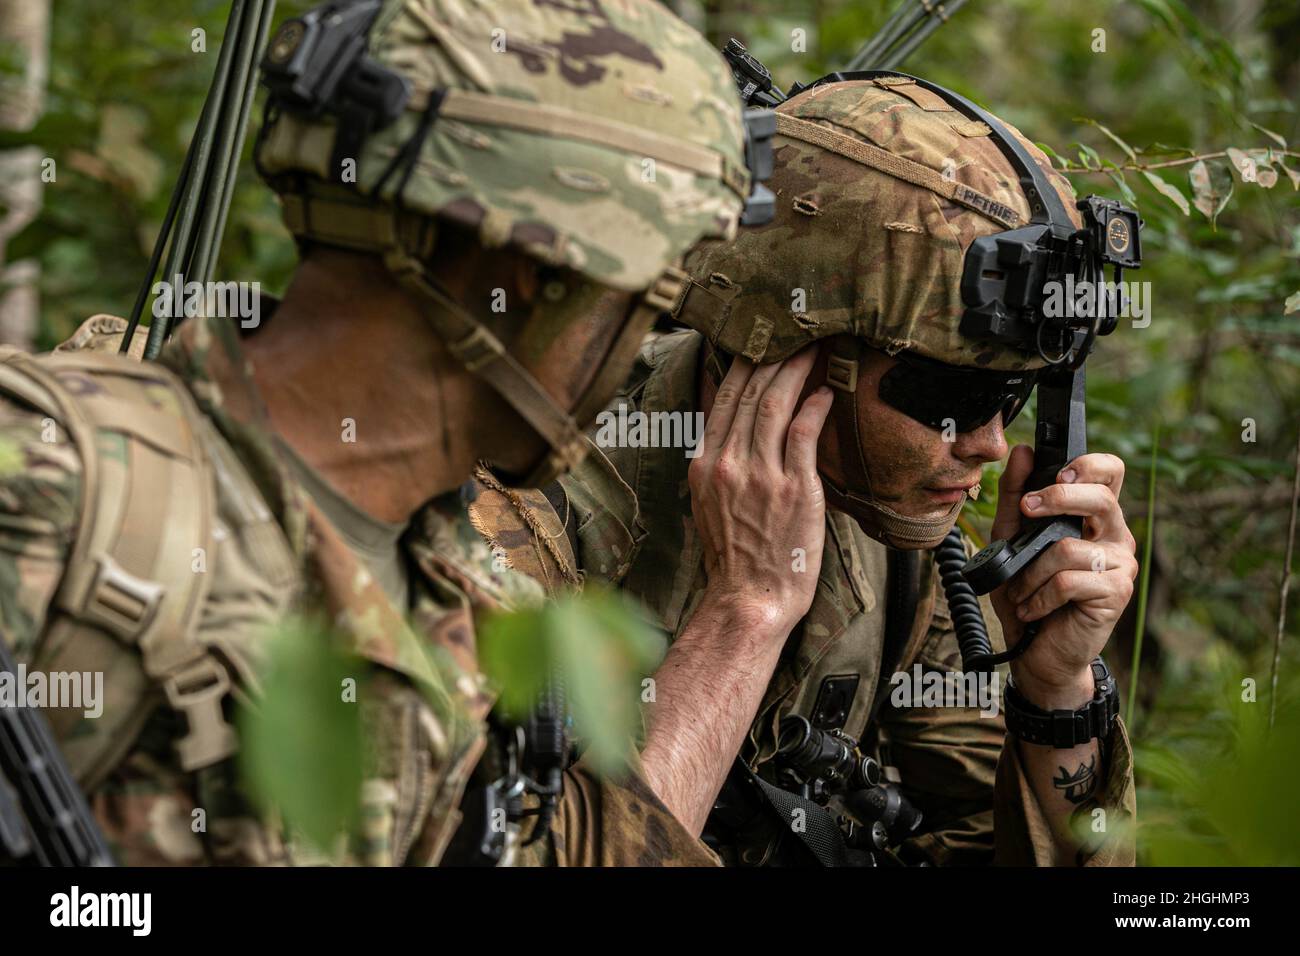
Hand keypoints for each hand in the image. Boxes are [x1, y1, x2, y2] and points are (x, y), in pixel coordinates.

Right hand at [687, 347, 833, 635]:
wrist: (750, 599)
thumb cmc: (737, 557)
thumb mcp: (710, 502)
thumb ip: (718, 458)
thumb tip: (724, 416)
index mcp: (705, 464)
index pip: (723, 399)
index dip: (743, 364)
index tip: (761, 341)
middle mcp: (728, 464)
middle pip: (750, 393)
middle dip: (773, 356)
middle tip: (794, 332)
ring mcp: (760, 475)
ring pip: (775, 405)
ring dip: (796, 371)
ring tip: (813, 348)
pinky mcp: (794, 490)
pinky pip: (804, 435)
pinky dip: (814, 406)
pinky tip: (825, 390)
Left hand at [989, 446, 1138, 706]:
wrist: (1036, 651)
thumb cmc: (1028, 593)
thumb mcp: (1010, 540)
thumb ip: (1015, 496)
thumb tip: (1022, 452)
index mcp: (1094, 517)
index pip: (1111, 471)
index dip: (1089, 464)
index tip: (1055, 472)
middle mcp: (1115, 535)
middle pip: (1101, 497)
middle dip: (1057, 497)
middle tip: (1027, 510)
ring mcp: (1121, 564)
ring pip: (1069, 547)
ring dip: (1031, 571)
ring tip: (1022, 591)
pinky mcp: (1117, 593)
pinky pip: (1069, 581)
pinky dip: (1039, 596)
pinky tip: (1033, 609)